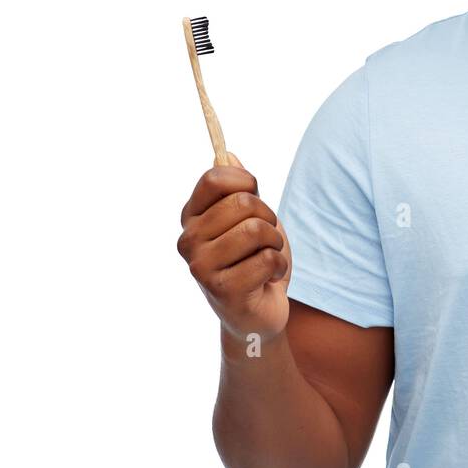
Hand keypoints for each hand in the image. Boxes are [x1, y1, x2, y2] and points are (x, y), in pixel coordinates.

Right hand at [177, 151, 291, 343]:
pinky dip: (278, 267)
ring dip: (275, 244)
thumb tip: (227, 154)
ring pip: (257, 230)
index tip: (254, 197)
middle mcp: (188, 240)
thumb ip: (238, 189)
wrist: (260, 313)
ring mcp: (201, 266)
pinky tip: (267, 280)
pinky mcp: (221, 289)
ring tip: (266, 259)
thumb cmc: (255, 261)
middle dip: (269, 218)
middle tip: (265, 239)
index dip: (246, 182)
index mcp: (192, 217)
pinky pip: (268, 259)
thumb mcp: (251, 218)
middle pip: (242, 202)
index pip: (214, 177)